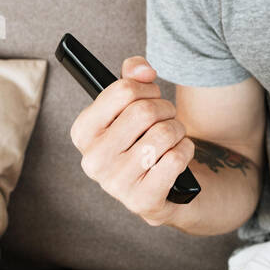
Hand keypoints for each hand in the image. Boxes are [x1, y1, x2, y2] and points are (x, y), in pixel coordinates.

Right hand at [68, 55, 195, 226]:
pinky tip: (177, 156)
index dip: (146, 88)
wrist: (164, 184)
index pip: (122, 91)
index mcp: (83, 132)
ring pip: (164, 133)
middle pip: (145, 111)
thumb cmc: (143, 137)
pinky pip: (177, 158)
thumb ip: (132, 75)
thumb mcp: (131, 104)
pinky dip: (186, 150)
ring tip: (172, 136)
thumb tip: (143, 70)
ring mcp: (116, 183)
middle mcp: (93, 160)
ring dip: (178, 129)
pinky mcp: (142, 200)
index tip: (150, 94)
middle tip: (166, 117)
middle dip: (166, 109)